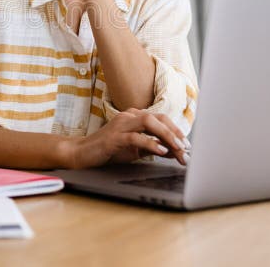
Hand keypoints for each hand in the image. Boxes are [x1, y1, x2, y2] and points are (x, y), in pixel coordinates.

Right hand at [64, 108, 189, 168]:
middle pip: (158, 117)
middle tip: (186, 148)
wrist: (82, 153)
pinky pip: (135, 136)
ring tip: (178, 148)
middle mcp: (128, 117)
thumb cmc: (108, 150)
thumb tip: (173, 151)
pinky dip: (150, 143)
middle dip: (175, 132)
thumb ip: (152, 147)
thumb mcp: (135, 150)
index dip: (176, 130)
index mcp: (134, 117)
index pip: (160, 119)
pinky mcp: (114, 137)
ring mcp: (120, 125)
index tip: (187, 146)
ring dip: (167, 135)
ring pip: (149, 122)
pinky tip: (161, 151)